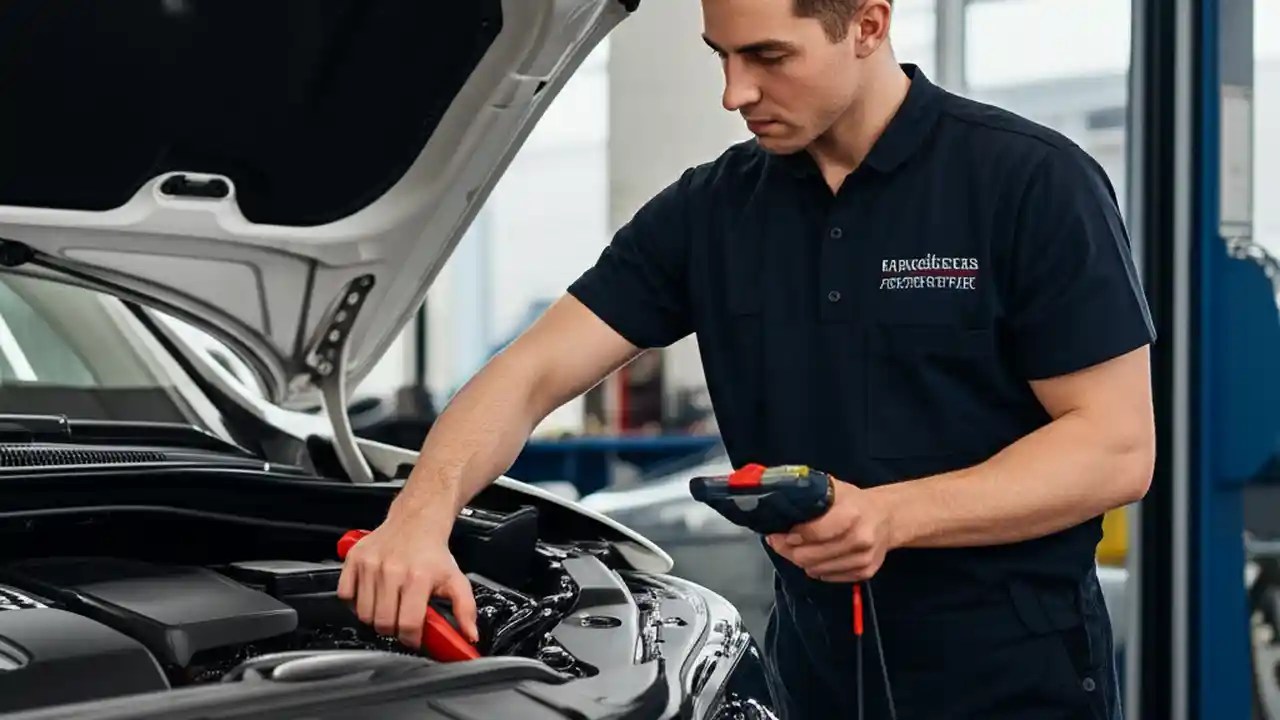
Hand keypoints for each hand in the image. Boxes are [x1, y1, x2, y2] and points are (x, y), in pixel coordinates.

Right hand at [336, 510, 478, 647]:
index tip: (415, 638)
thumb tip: (470, 636)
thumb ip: (465, 610)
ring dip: (375, 619)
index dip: (412, 639)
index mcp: (419, 577)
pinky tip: (370, 598)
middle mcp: (392, 570)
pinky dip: (355, 603)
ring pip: (364, 614)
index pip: (409, 624)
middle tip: (401, 622)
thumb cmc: (433, 553)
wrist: (416, 522)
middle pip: (384, 623)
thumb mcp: (456, 580)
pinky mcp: (354, 559)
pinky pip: (345, 595)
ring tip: (388, 609)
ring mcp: (370, 565)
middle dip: (394, 630)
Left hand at [766, 478, 896, 582]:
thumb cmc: (854, 502)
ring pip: (815, 570)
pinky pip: (828, 577)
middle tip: (780, 541)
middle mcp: (860, 539)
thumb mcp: (834, 489)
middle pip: (809, 556)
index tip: (779, 532)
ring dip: (802, 560)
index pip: (814, 533)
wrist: (887, 518)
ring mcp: (863, 559)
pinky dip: (817, 568)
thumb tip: (779, 504)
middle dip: (789, 550)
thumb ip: (808, 496)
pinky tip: (817, 555)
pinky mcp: (865, 573)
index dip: (792, 535)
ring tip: (799, 547)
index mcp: (852, 514)